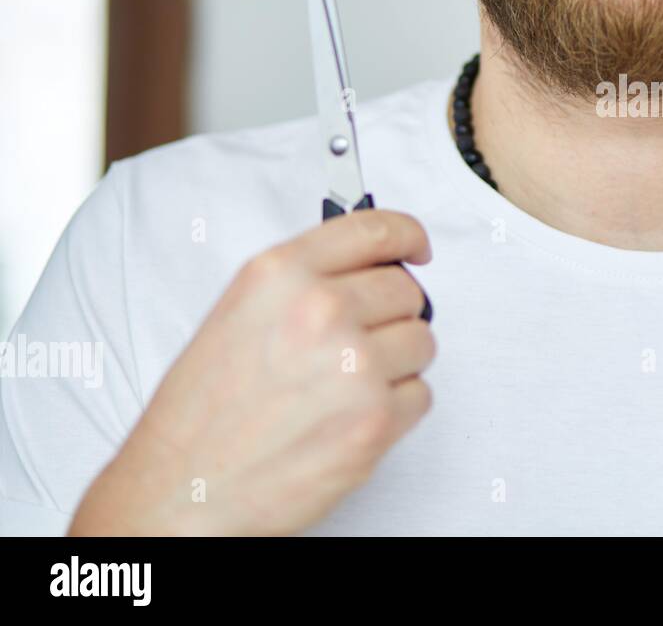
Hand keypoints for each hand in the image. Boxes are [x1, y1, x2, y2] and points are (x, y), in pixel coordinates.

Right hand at [68, 210, 435, 535]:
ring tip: (344, 388)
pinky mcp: (376, 419)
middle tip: (359, 344)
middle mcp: (320, 310)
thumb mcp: (238, 314)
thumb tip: (367, 271)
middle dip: (392, 316)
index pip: (374, 230)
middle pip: (406, 290)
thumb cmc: (200, 415)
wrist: (180, 493)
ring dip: (396, 365)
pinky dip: (396, 409)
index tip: (416, 249)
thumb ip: (304, 283)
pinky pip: (420, 395)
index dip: (407, 237)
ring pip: (421, 342)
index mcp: (280, 275)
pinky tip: (348, 419)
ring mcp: (354, 364)